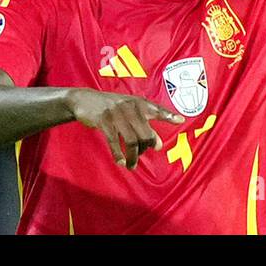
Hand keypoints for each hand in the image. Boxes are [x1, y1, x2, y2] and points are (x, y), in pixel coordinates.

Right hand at [66, 89, 184, 168]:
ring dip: (133, 156)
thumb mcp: (128, 108)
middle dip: (146, 147)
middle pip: (145, 133)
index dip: (168, 115)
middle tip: (142, 155)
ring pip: (131, 140)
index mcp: (139, 103)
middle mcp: (130, 107)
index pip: (157, 109)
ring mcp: (117, 114)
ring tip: (132, 165)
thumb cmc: (112, 107)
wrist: (85, 100)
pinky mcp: (104, 122)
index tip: (180, 120)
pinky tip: (121, 162)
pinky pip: (114, 142)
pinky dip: (118, 154)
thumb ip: (143, 123)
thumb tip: (158, 145)